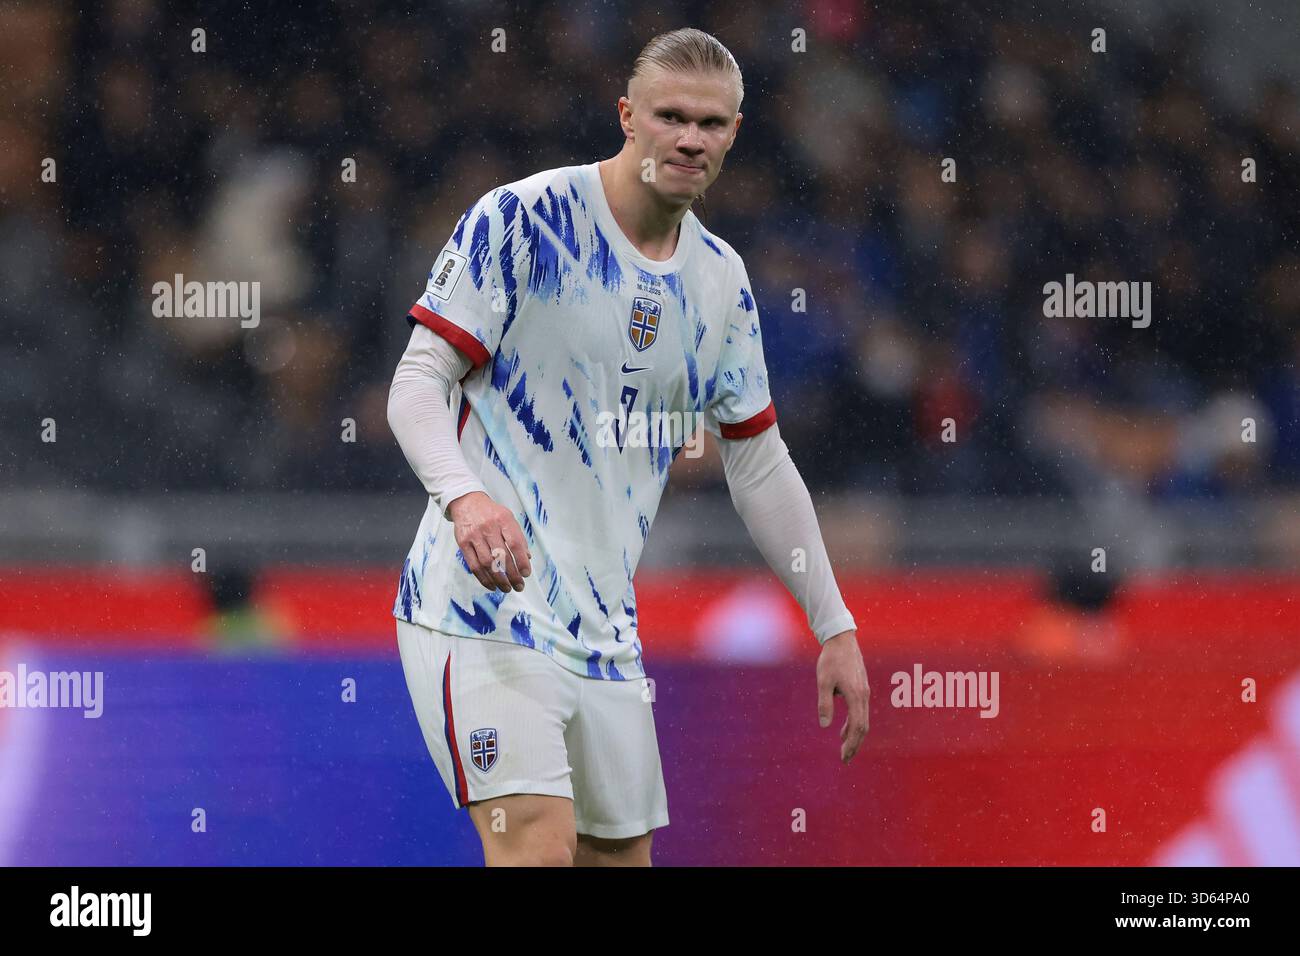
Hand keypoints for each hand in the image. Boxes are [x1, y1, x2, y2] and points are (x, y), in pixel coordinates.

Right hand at [446, 491, 531, 592]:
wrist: (467, 502)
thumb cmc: (491, 513)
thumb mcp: (508, 518)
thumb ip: (518, 537)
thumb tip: (527, 558)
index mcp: (503, 520)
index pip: (515, 543)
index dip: (522, 561)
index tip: (526, 573)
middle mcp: (488, 527)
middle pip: (501, 556)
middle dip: (512, 575)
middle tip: (519, 586)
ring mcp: (474, 536)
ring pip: (487, 563)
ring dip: (498, 580)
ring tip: (507, 588)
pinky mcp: (463, 544)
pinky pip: (474, 565)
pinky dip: (484, 579)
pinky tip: (492, 586)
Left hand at [816, 630, 869, 763]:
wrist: (842, 640)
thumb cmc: (831, 659)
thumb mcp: (823, 681)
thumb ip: (824, 703)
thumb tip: (825, 726)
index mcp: (856, 696)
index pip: (857, 726)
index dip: (851, 743)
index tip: (843, 756)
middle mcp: (864, 696)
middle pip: (863, 727)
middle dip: (854, 744)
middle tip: (845, 759)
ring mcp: (864, 692)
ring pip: (862, 720)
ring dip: (853, 735)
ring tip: (843, 748)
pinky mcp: (861, 689)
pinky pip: (860, 711)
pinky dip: (853, 723)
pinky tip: (842, 729)